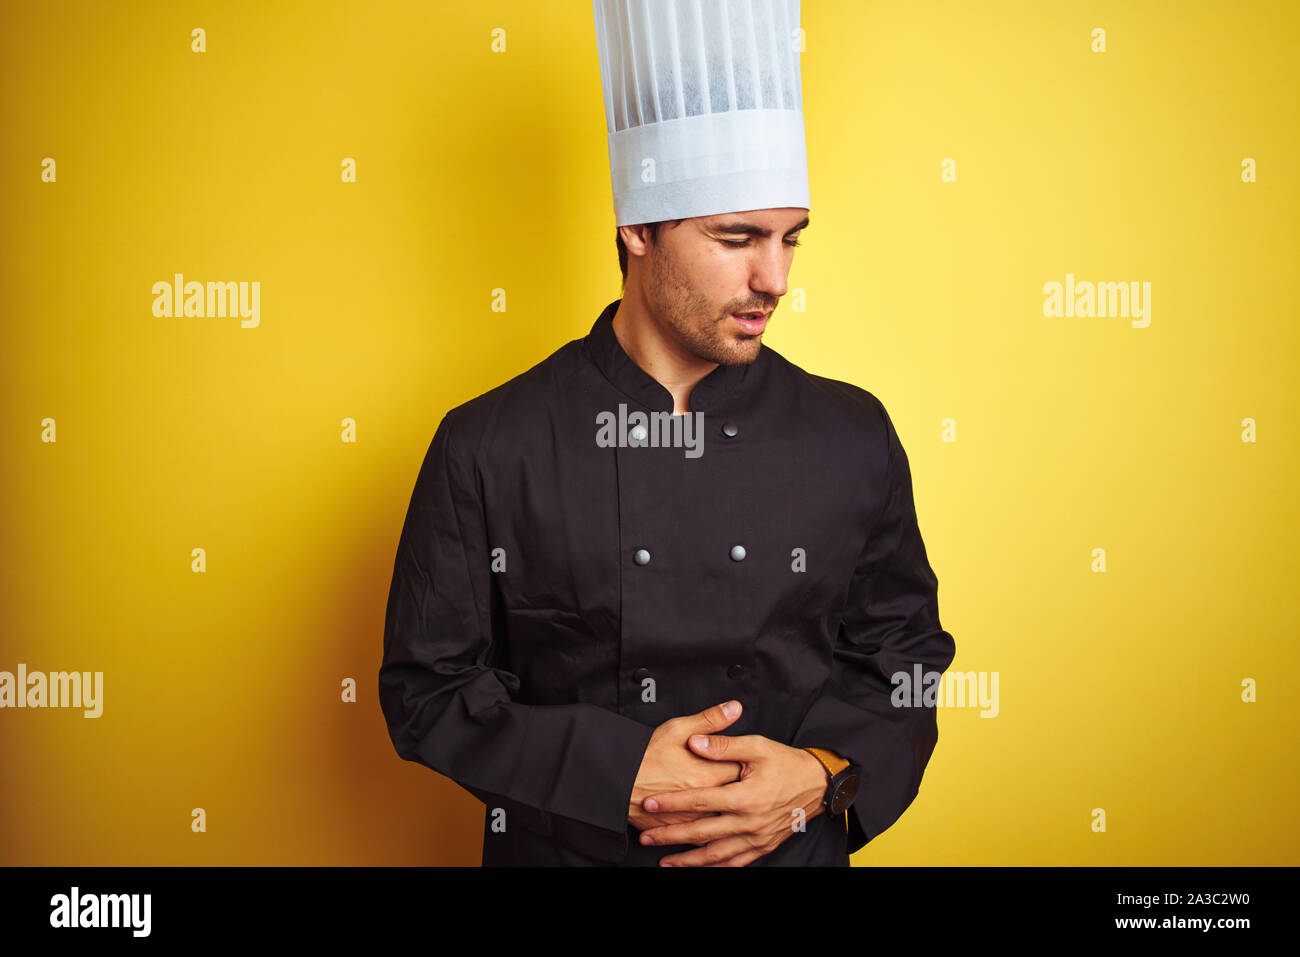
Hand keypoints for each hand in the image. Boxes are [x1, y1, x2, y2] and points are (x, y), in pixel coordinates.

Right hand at [628, 700, 744, 830]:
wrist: (619, 784)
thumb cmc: (645, 757)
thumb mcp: (678, 729)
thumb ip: (710, 719)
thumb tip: (735, 708)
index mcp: (710, 773)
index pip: (743, 768)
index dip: (743, 761)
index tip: (742, 757)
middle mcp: (708, 799)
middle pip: (737, 793)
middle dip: (738, 784)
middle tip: (733, 776)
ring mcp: (696, 818)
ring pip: (723, 813)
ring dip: (725, 804)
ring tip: (721, 794)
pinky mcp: (684, 829)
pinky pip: (706, 830)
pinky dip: (709, 820)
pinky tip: (706, 812)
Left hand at [638, 733, 827, 865]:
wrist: (818, 784)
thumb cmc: (786, 763)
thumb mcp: (757, 746)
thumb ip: (724, 745)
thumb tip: (695, 742)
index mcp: (746, 796)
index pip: (701, 801)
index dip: (673, 802)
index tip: (650, 804)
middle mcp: (750, 822)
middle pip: (702, 833)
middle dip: (671, 837)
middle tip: (646, 838)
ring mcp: (757, 838)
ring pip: (716, 855)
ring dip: (688, 861)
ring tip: (665, 862)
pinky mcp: (763, 846)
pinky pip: (736, 863)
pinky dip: (715, 868)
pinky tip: (699, 868)